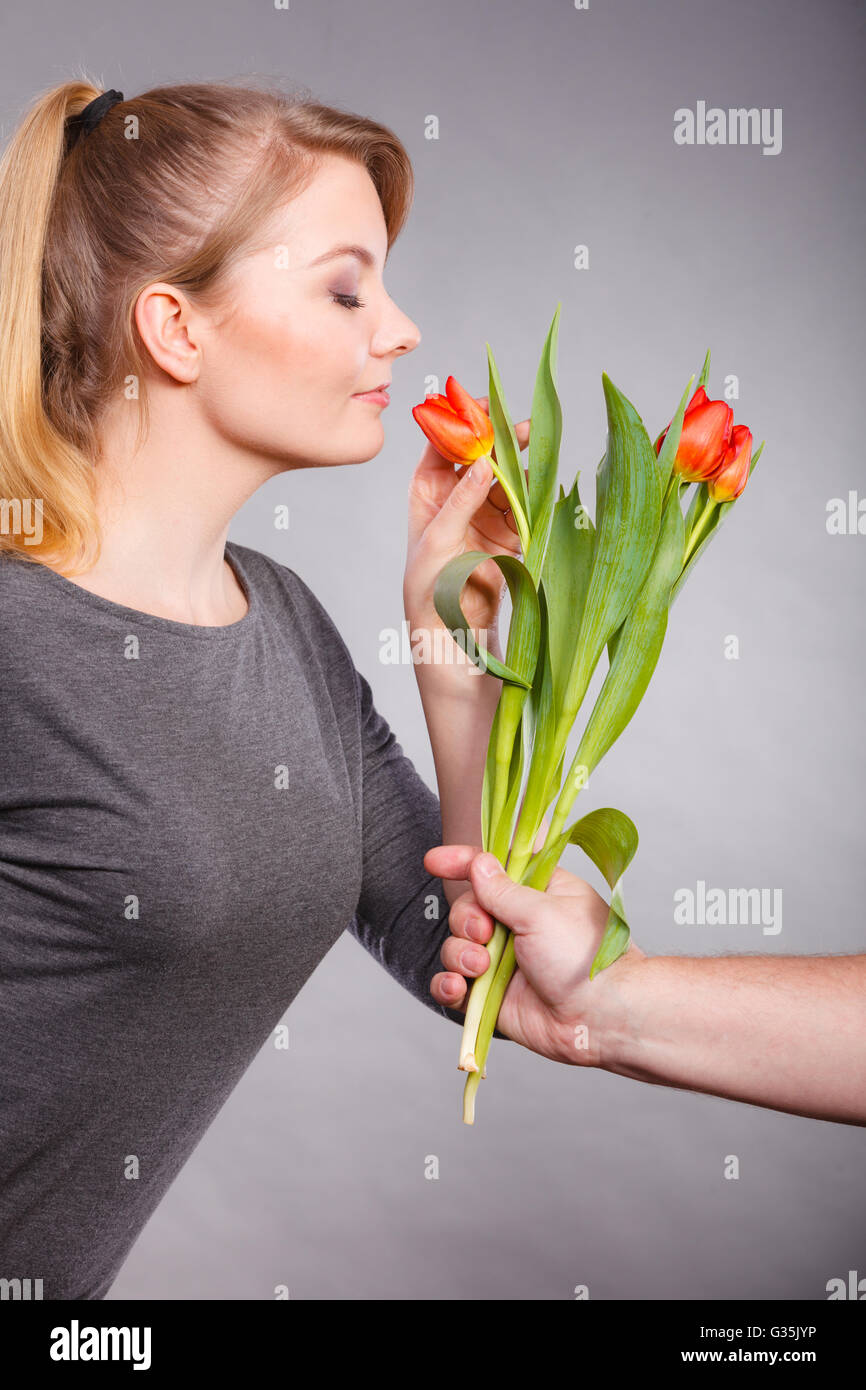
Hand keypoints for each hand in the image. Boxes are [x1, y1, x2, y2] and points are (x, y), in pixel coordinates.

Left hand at [403, 395, 529, 637]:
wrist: (451, 627)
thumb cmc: (428, 584)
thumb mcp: (438, 538)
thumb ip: (461, 500)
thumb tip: (480, 462)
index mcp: (428, 489)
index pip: (444, 444)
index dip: (461, 423)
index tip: (483, 407)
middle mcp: (457, 495)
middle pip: (480, 456)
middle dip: (501, 440)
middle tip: (524, 428)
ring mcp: (484, 512)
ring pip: (507, 479)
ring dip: (522, 467)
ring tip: (538, 454)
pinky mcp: (507, 532)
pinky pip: (524, 507)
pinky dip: (535, 496)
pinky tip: (543, 484)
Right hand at [423, 844, 647, 1067]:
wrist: (599, 1018)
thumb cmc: (585, 958)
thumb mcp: (542, 912)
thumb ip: (502, 889)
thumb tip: (478, 862)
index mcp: (536, 893)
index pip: (492, 869)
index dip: (461, 862)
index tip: (434, 861)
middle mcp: (516, 925)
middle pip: (466, 908)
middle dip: (466, 919)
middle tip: (485, 934)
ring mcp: (502, 962)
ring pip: (455, 946)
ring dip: (459, 954)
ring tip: (480, 968)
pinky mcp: (490, 996)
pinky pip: (453, 985)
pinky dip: (447, 984)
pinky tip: (457, 987)